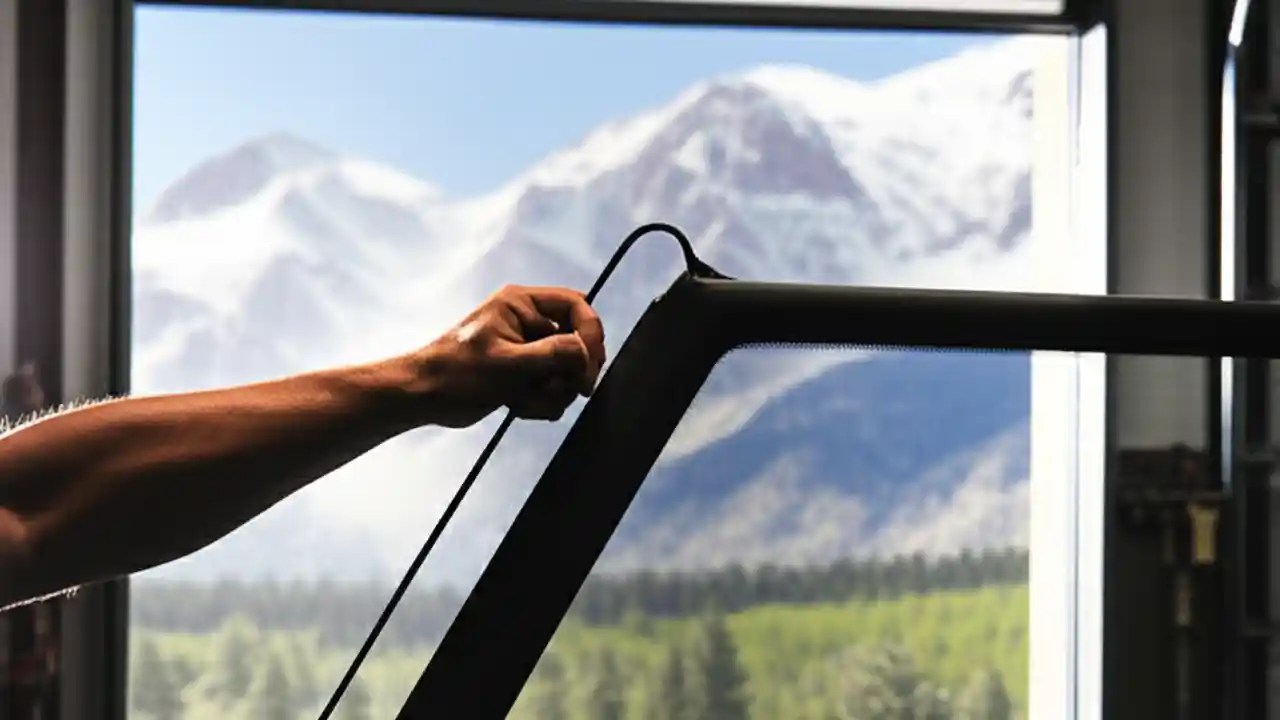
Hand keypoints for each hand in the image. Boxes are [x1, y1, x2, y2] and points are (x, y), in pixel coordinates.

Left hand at [412, 285, 605, 427]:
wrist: (425, 397)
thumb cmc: (458, 373)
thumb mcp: (509, 363)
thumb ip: (553, 354)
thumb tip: (585, 354)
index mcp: (521, 304)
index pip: (576, 306)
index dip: (590, 334)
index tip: (589, 366)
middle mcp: (527, 321)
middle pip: (576, 341)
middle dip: (571, 371)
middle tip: (565, 390)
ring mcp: (526, 348)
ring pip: (566, 369)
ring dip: (554, 391)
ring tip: (526, 400)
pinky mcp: (523, 373)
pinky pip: (552, 386)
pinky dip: (542, 401)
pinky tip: (519, 406)